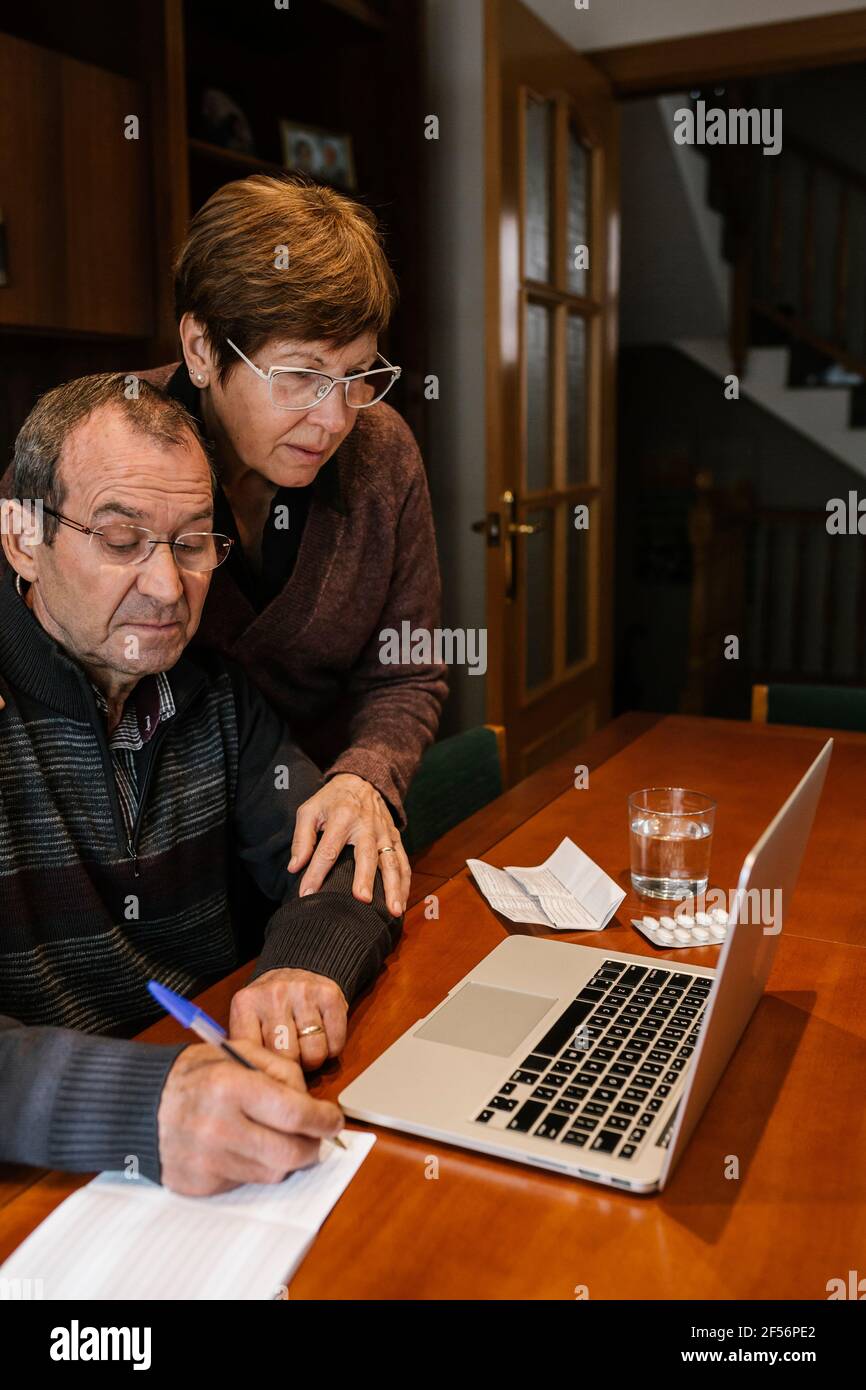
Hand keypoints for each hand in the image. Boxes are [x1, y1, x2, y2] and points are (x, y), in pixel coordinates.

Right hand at [157, 1038, 343, 1195]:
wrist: (138, 1104)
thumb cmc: (194, 1073)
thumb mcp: (237, 1051)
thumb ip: (280, 1070)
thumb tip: (311, 1102)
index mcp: (230, 1087)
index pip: (294, 1113)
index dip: (323, 1120)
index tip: (333, 1120)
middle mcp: (218, 1127)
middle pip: (289, 1153)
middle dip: (311, 1146)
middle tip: (314, 1137)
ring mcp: (207, 1161)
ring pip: (271, 1173)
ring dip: (283, 1158)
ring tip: (274, 1137)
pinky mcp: (199, 1185)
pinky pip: (244, 1182)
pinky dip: (253, 1167)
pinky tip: (241, 1147)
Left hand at [229, 968, 347, 1069]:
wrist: (300, 969)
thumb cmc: (272, 1007)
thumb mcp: (249, 1022)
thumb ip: (247, 1049)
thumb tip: (253, 1081)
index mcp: (246, 1005)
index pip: (254, 1055)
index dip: (266, 1072)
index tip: (271, 1074)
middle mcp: (273, 995)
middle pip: (287, 1057)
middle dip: (293, 1066)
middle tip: (292, 1057)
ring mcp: (302, 992)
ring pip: (314, 1053)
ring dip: (313, 1058)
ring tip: (306, 1046)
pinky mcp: (329, 994)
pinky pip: (335, 1042)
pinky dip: (332, 1048)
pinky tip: (323, 1036)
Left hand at [288, 773, 409, 915]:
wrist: (363, 780)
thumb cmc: (332, 800)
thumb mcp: (310, 810)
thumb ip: (302, 838)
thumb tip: (294, 868)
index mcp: (342, 817)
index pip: (327, 850)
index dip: (316, 873)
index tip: (307, 894)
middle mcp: (367, 826)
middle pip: (366, 855)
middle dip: (365, 878)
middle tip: (363, 900)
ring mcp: (384, 833)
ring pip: (392, 861)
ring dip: (394, 887)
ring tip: (393, 910)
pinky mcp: (395, 838)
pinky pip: (403, 862)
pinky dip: (404, 883)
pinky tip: (401, 903)